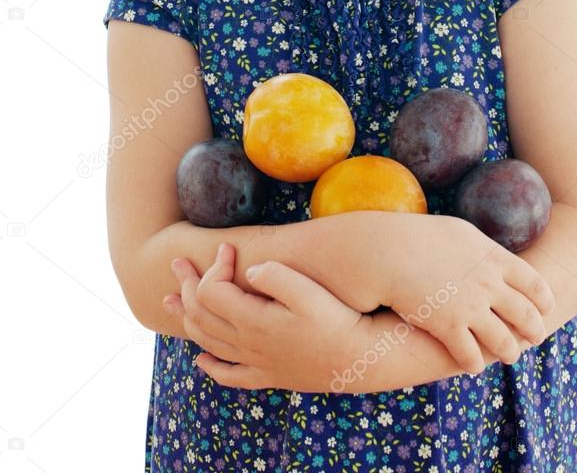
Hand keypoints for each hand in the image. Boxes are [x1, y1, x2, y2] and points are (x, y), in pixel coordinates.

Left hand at [164, 241, 368, 391]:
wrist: (359, 360)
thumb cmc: (338, 320)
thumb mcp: (309, 291)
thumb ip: (276, 275)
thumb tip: (249, 268)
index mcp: (254, 321)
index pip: (212, 291)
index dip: (214, 266)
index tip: (228, 247)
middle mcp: (248, 345)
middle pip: (200, 315)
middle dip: (185, 285)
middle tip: (177, 263)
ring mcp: (256, 363)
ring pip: (207, 342)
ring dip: (184, 319)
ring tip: (170, 302)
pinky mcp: (269, 376)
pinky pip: (229, 376)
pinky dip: (210, 365)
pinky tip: (201, 359)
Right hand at [384, 214, 556, 375]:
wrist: (388, 251)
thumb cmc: (420, 236)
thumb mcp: (460, 233)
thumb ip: (483, 249)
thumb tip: (496, 257)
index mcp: (493, 258)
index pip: (533, 283)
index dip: (544, 299)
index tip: (547, 307)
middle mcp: (488, 284)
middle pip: (525, 315)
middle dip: (534, 330)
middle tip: (537, 337)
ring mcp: (469, 307)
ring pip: (504, 342)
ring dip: (509, 352)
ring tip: (509, 355)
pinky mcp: (448, 327)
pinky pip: (471, 355)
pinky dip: (475, 363)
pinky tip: (473, 364)